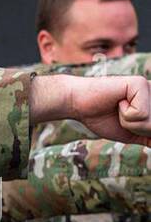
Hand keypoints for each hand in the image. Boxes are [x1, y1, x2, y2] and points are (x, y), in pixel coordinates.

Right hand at [36, 73, 150, 144]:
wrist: (77, 104)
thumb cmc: (101, 117)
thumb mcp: (131, 133)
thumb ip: (148, 137)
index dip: (141, 131)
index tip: (125, 121)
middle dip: (137, 129)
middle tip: (121, 117)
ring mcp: (149, 87)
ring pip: (150, 121)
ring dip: (130, 123)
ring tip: (118, 110)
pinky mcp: (140, 83)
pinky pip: (141, 114)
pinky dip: (125, 115)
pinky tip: (117, 103)